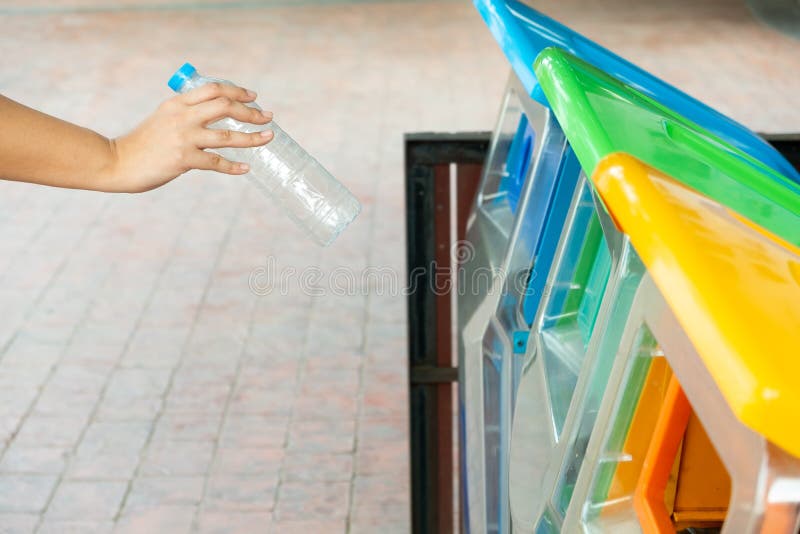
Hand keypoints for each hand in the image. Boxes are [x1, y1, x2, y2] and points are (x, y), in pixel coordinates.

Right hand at [107, 82, 273, 192]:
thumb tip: (214, 113)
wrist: (118, 161)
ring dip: (251, 137)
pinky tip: (246, 168)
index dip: (237, 91)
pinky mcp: (183, 160)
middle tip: (267, 117)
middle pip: (225, 106)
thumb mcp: (162, 118)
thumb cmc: (143, 143)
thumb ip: (186, 113)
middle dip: (250, 111)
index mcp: (177, 103)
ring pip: (227, 136)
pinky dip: (233, 166)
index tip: (254, 98)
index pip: (213, 89)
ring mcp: (183, 138)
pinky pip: (216, 162)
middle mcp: (182, 117)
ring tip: (268, 137)